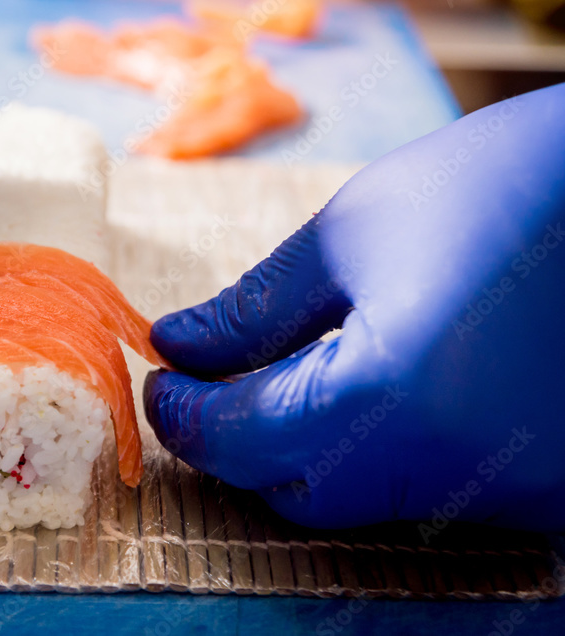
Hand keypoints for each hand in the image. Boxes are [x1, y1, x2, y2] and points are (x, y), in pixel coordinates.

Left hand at [145, 84, 564, 531]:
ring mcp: (504, 490)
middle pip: (294, 488)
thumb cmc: (497, 186)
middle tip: (206, 382)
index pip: (241, 439)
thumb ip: (252, 310)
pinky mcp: (541, 488)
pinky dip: (374, 452)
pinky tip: (366, 390)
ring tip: (278, 377)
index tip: (159, 379)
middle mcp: (447, 470)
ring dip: (301, 449)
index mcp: (386, 398)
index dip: (184, 414)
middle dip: (236, 439)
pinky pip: (423, 490)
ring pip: (358, 499)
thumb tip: (178, 346)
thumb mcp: (351, 234)